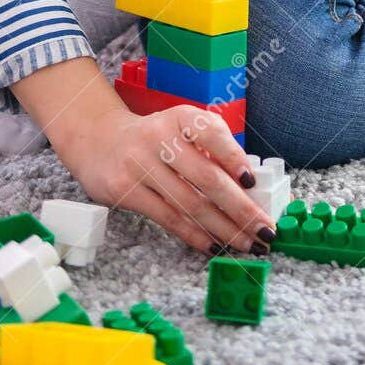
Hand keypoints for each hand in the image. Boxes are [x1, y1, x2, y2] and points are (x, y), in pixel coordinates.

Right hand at [12, 59, 272, 256]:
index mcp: (182, 117)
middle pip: (207, 178)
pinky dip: (194, 235)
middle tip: (265, 230)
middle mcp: (161, 137)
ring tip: (247, 245)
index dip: (233, 157)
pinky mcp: (125, 189)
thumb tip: (252, 188)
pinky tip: (214, 246)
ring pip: (190, 204)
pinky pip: (168, 218)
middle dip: (240, 208)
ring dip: (223, 229)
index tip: (253, 182)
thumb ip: (212, 151)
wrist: (100, 141)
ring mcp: (140, 164)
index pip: (212, 134)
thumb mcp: (182, 130)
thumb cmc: (156, 140)